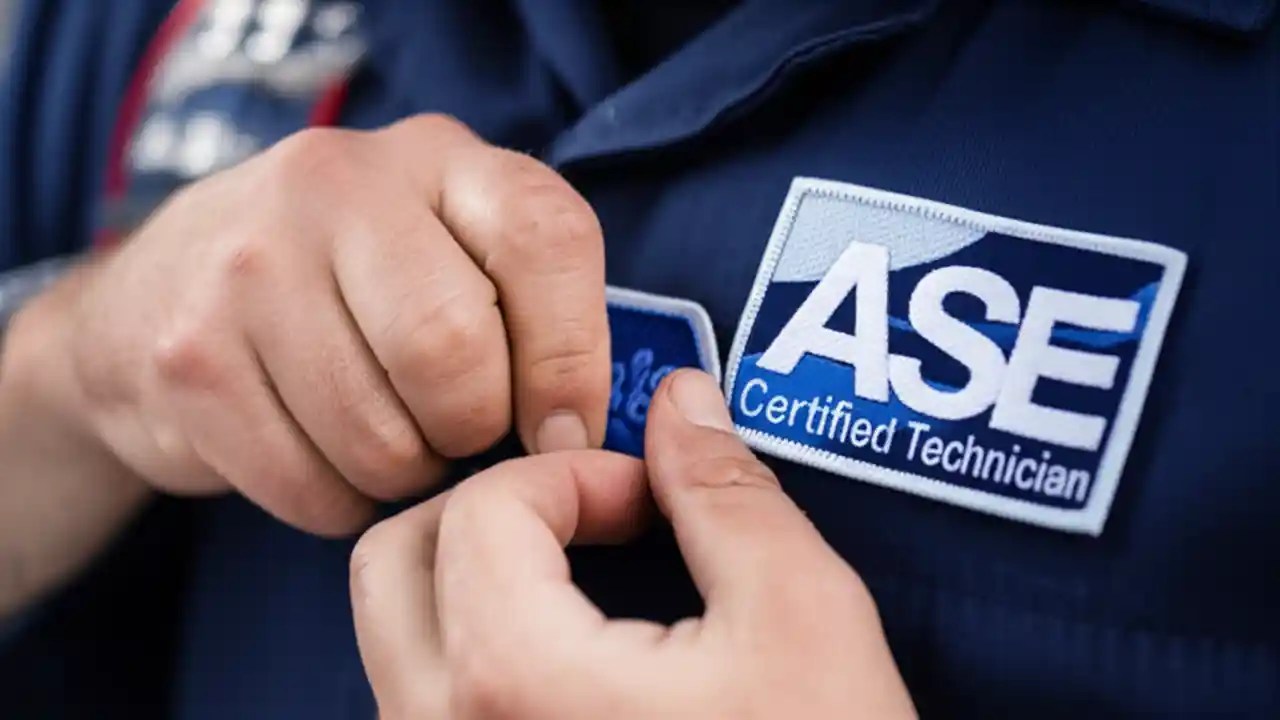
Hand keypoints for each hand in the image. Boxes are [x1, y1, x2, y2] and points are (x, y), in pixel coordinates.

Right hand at [54, 115, 609, 535]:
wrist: (164, 291)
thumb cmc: (358, 286)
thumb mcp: (457, 254)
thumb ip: (535, 313)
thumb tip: (575, 439)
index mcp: (437, 157)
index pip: (545, 240)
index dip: (574, 359)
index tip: (566, 430)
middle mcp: (336, 185)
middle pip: (453, 352)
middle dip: (475, 429)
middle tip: (457, 432)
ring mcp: (248, 265)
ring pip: (381, 439)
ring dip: (405, 474)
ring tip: (390, 439)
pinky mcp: (189, 357)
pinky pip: (310, 486)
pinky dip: (339, 502)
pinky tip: (327, 459)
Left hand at [349, 370, 915, 718]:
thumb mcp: (802, 621)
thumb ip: (726, 491)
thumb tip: (682, 400)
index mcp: (514, 685)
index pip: (480, 508)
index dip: (572, 471)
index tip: (647, 497)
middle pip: (392, 564)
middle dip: (487, 509)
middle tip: (583, 514)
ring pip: (395, 642)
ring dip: (473, 579)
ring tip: (581, 577)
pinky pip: (422, 709)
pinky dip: (473, 653)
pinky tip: (569, 659)